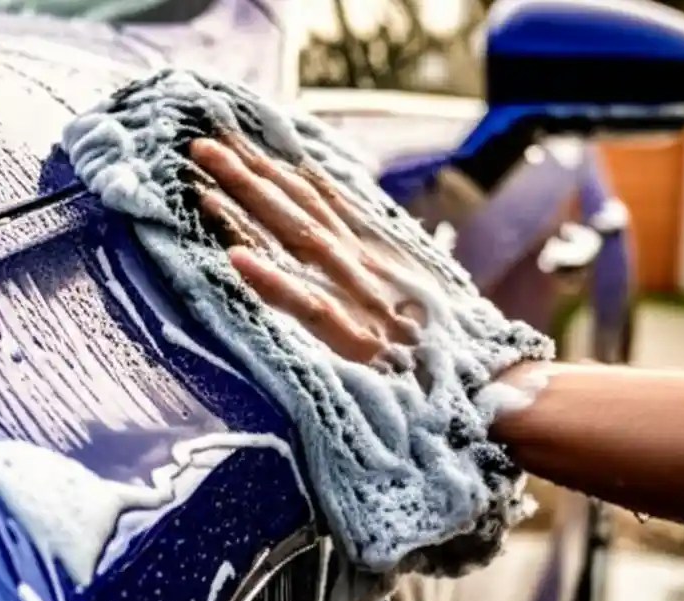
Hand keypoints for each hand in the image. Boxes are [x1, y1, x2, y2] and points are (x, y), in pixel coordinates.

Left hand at [188, 134, 425, 366]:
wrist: (481, 379)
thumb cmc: (439, 336)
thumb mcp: (411, 279)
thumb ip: (367, 248)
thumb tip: (322, 213)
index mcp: (372, 247)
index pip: (315, 195)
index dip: (274, 164)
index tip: (234, 136)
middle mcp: (363, 263)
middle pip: (299, 210)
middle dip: (250, 175)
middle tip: (202, 147)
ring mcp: (360, 299)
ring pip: (298, 243)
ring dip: (250, 214)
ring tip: (204, 189)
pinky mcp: (357, 343)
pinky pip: (309, 306)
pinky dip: (273, 281)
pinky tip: (235, 258)